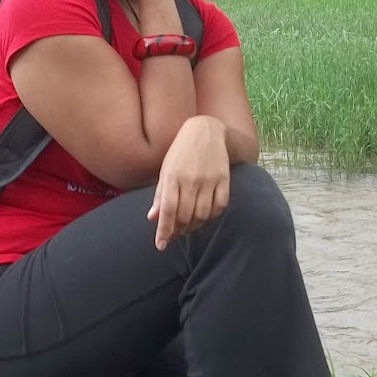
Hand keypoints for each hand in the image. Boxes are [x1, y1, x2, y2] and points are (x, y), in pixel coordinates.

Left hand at [147, 117, 230, 249]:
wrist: (207, 131)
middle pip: (185, 215)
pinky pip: (219, 206)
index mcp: (173, 176)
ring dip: (194, 226)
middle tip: (174, 235)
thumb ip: (161, 194)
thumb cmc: (181, 152)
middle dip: (178, 230)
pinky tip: (204, 217)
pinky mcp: (224, 179)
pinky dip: (211, 216)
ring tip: (187, 228)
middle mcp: (191, 179)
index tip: (160, 245)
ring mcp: (209, 180)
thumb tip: (153, 217)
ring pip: (202, 214)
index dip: (164, 230)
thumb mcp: (166, 169)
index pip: (168, 210)